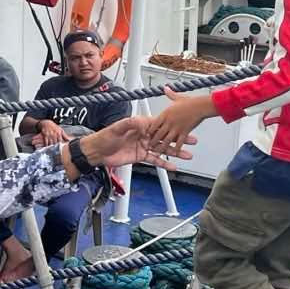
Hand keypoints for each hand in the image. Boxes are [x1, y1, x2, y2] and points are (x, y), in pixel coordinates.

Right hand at [34, 119, 69, 146]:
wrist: (47, 123)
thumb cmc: (54, 127)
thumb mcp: (60, 130)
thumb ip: (64, 136)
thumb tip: (68, 140)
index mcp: (59, 133)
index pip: (60, 141)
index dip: (60, 145)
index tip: (60, 148)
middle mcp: (54, 134)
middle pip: (55, 143)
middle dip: (55, 146)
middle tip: (55, 150)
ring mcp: (49, 135)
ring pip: (51, 143)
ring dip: (51, 146)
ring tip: (51, 149)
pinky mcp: (45, 135)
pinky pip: (46, 142)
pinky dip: (46, 145)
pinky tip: (47, 146)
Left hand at [77, 116, 195, 172]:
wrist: (97, 151)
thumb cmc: (105, 136)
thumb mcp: (118, 127)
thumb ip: (130, 123)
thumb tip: (142, 122)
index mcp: (140, 126)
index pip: (160, 125)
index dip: (171, 126)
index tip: (182, 125)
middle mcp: (145, 136)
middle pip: (166, 137)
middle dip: (179, 139)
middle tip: (192, 140)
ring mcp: (144, 147)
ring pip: (163, 150)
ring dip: (175, 152)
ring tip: (188, 155)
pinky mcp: (141, 157)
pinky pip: (155, 160)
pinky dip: (164, 164)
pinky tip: (174, 166)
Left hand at [148, 88, 214, 151]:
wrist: (201, 106)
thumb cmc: (191, 102)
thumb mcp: (178, 97)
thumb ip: (170, 94)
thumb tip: (166, 88)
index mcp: (166, 113)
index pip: (154, 123)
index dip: (149, 130)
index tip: (146, 134)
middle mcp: (169, 122)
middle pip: (158, 134)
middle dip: (153, 141)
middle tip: (149, 146)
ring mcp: (176, 128)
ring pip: (166, 140)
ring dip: (161, 147)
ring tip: (158, 153)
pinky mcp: (184, 132)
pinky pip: (179, 142)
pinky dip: (176, 148)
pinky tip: (174, 153)